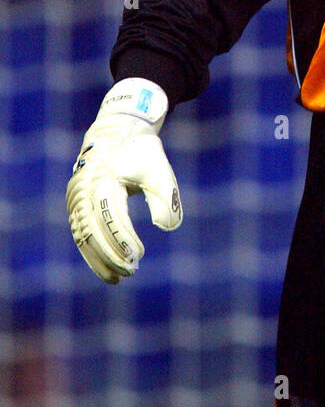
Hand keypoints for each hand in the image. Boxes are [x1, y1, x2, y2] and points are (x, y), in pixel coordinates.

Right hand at [66, 78, 181, 283]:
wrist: (117, 129)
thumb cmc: (142, 152)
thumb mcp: (159, 169)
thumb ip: (165, 197)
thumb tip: (167, 227)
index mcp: (105, 180)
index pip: (111, 219)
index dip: (123, 241)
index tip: (139, 257)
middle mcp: (85, 189)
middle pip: (92, 231)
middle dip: (110, 256)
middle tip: (130, 273)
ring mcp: (76, 196)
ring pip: (82, 235)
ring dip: (98, 258)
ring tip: (118, 277)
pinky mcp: (74, 201)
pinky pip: (78, 230)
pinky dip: (90, 250)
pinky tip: (104, 266)